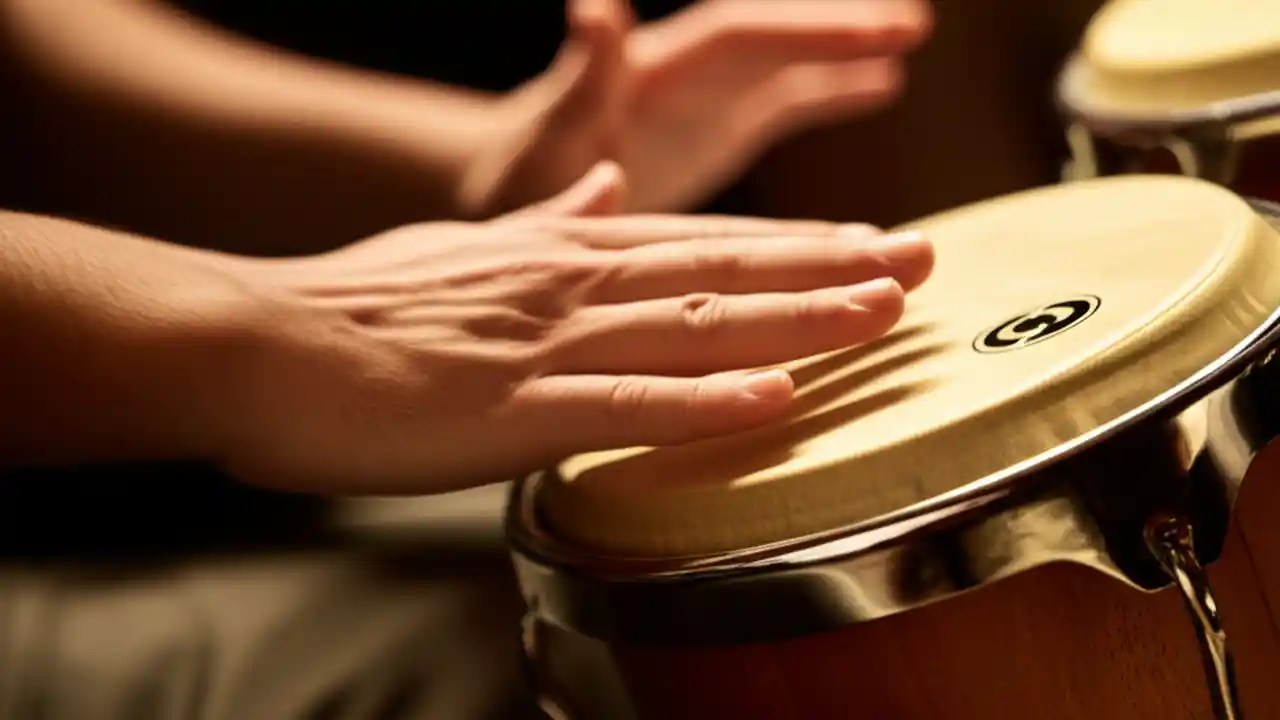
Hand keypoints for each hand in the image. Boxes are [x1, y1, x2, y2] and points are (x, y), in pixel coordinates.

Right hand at [226, 163, 932, 492]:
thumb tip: (614, 186)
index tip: (870, 240)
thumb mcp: (464, 247)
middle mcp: (570, 282)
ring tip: (886, 310)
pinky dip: (703, 403)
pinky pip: (622, 406)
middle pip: (722, 269)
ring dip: (797, 317)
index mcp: (561, 250)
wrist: (257, 338)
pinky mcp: (511, 407)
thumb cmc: (354, 304)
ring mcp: (546, 342)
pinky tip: (774, 401)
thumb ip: (549, 219)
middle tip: (925, 258)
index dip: (794, 240)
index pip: (702, 238)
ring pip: (695, 324)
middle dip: (831, 265)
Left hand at [462, 0, 931, 215]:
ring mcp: (700, 100)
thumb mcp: (548, 136)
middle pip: (771, 38)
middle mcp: (683, 74)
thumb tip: (595, 1)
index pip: (740, 37)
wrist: (513, 194)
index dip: (805, 32)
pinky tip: (881, 85)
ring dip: (843, 49)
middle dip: (838, 30)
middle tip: (911, 25)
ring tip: (911, 37)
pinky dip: (827, 91)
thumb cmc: (520, 174)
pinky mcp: (709, 131)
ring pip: (783, 62)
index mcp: (650, 74)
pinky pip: (779, 103)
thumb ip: (580, 78)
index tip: (874, 31)